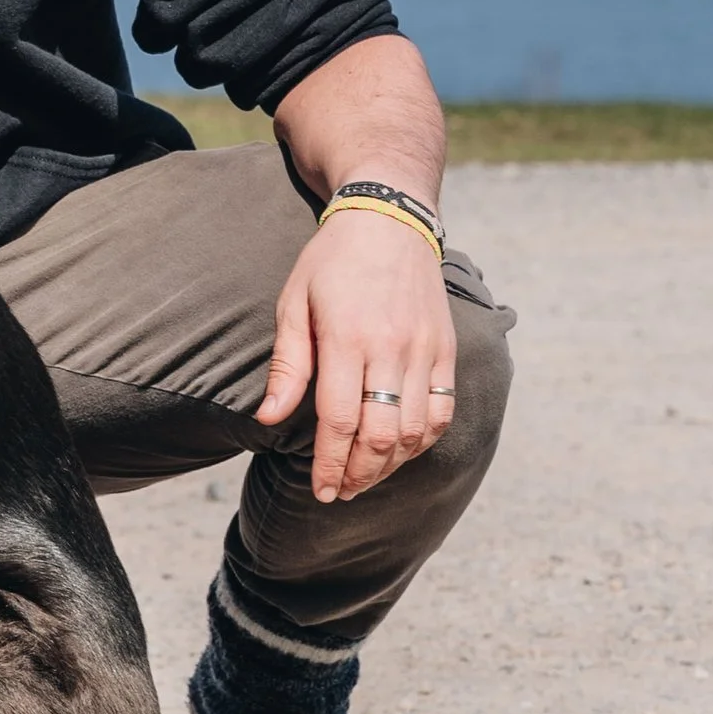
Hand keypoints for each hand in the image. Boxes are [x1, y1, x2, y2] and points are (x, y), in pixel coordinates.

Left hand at [260, 209, 457, 503]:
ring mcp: (425, 350)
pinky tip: (400, 450)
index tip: (320, 490)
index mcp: (347, 337)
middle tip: (340, 493)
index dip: (330, 464)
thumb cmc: (331, 262)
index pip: (340, 420)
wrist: (389, 220)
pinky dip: (423, 440)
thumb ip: (287, 366)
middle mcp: (392, 348)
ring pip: (415, 430)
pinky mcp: (446, 349)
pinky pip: (443, 410)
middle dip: (359, 475)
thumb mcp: (294, 303)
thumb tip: (267, 420)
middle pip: (381, 435)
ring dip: (390, 465)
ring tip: (365, 478)